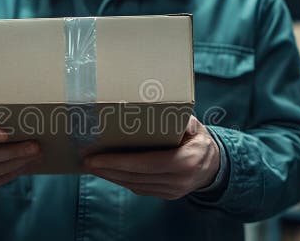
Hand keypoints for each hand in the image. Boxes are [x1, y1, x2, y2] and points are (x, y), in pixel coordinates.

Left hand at [83, 115, 219, 199]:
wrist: (213, 164)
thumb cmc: (198, 138)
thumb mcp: (194, 124)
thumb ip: (178, 118)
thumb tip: (159, 104)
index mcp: (186, 161)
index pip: (145, 163)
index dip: (118, 162)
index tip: (95, 158)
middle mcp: (179, 180)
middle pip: (135, 176)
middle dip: (108, 169)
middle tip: (86, 160)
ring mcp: (173, 191)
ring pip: (135, 185)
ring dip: (111, 176)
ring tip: (92, 166)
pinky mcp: (167, 196)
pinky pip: (140, 189)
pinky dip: (122, 181)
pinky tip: (108, 172)